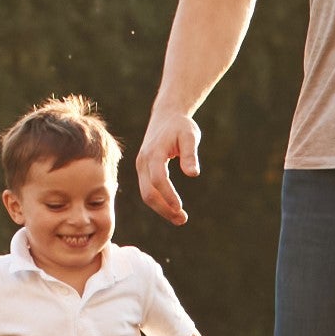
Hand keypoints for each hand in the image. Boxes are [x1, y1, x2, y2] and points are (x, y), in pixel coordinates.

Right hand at [135, 107, 204, 223]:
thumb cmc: (180, 126)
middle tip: (183, 219)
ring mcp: (141, 166)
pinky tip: (173, 208)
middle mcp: (143, 161)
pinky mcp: (143, 170)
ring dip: (162, 209)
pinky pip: (147, 190)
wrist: (166, 116)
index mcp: (154, 153)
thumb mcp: (190, 135)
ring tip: (180, 218)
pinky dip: (159, 202)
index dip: (168, 195)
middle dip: (164, 208)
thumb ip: (190, 154)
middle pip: (148, 192)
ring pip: (146, 194)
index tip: (181, 208)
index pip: (158, 179)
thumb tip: (193, 174)